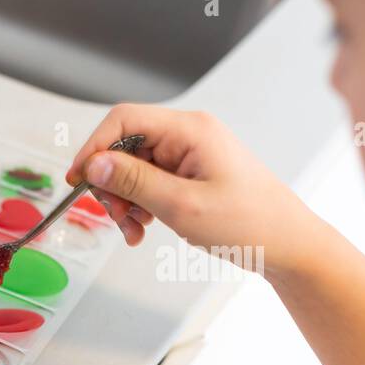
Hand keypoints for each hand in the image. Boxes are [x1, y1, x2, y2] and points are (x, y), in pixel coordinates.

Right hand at [68, 104, 315, 275]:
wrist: (286, 243)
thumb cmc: (249, 222)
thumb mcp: (181, 204)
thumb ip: (134, 181)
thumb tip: (94, 164)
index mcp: (190, 130)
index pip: (123, 120)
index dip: (94, 147)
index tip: (78, 179)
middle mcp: (188, 135)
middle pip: (124, 146)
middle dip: (111, 184)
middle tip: (114, 217)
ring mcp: (189, 154)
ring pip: (132, 168)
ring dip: (124, 200)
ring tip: (134, 229)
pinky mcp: (189, 172)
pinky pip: (149, 182)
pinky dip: (139, 206)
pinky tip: (144, 227)